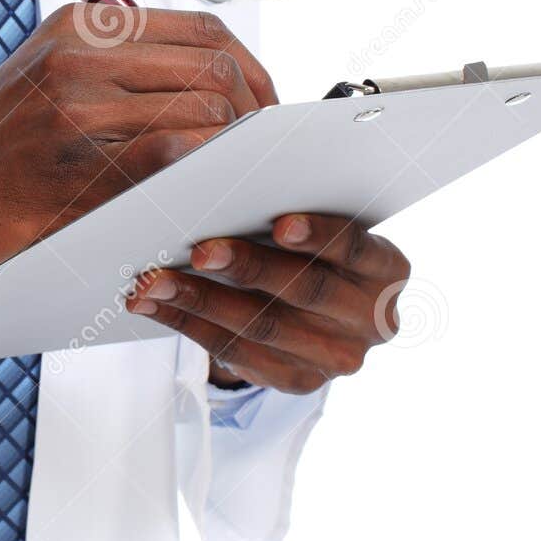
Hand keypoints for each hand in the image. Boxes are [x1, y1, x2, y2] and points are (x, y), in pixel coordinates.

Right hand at [0, 4, 276, 331]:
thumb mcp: (45, 76)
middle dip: (257, 112)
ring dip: (237, 150)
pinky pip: (175, 155)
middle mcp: (80, 55)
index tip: (264, 107)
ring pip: (205, 110)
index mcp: (80, 27)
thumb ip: (118, 67)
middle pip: (214, 66)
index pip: (202, 29)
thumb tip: (215, 80)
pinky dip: (207, 174)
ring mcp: (77, 108)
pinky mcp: (78, 164)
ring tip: (241, 178)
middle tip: (264, 152)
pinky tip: (210, 196)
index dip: (251, 69)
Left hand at [125, 214, 411, 393]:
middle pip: (304, 290)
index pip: (356, 248)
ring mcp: (337, 357)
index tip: (280, 223)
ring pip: (262, 326)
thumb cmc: (308, 248)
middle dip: (247, 267)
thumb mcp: (316, 220)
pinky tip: (154, 304)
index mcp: (387, 268)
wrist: (317, 313)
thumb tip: (224, 160)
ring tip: (154, 280)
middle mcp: (372, 319)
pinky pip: (235, 353)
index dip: (319, 236)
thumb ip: (291, 200)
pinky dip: (188, 325)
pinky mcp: (298, 381)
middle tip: (198, 250)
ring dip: (200, 301)